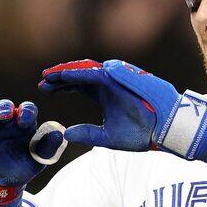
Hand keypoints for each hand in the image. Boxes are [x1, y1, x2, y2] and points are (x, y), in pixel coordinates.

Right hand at [0, 99, 64, 204]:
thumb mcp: (37, 161)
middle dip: (4, 108)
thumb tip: (59, 133)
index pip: (27, 109)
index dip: (26, 112)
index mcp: (24, 124)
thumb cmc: (21, 169)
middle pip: (5, 105)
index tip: (24, 122)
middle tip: (3, 116)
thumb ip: (48, 147)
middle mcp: (7, 121)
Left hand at [39, 59, 206, 156]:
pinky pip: (95, 72)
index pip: (78, 85)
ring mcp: (115, 78)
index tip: (44, 90)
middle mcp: (109, 83)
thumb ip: (87, 133)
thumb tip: (66, 134)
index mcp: (105, 94)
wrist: (164, 130)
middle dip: (59, 77)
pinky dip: (78, 73)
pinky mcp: (121, 77)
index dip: (61, 86)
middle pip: (78, 75)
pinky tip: (63, 76)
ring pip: (85, 69)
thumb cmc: (142, 133)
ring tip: (49, 76)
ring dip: (66, 71)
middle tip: (41, 81)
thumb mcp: (108, 137)